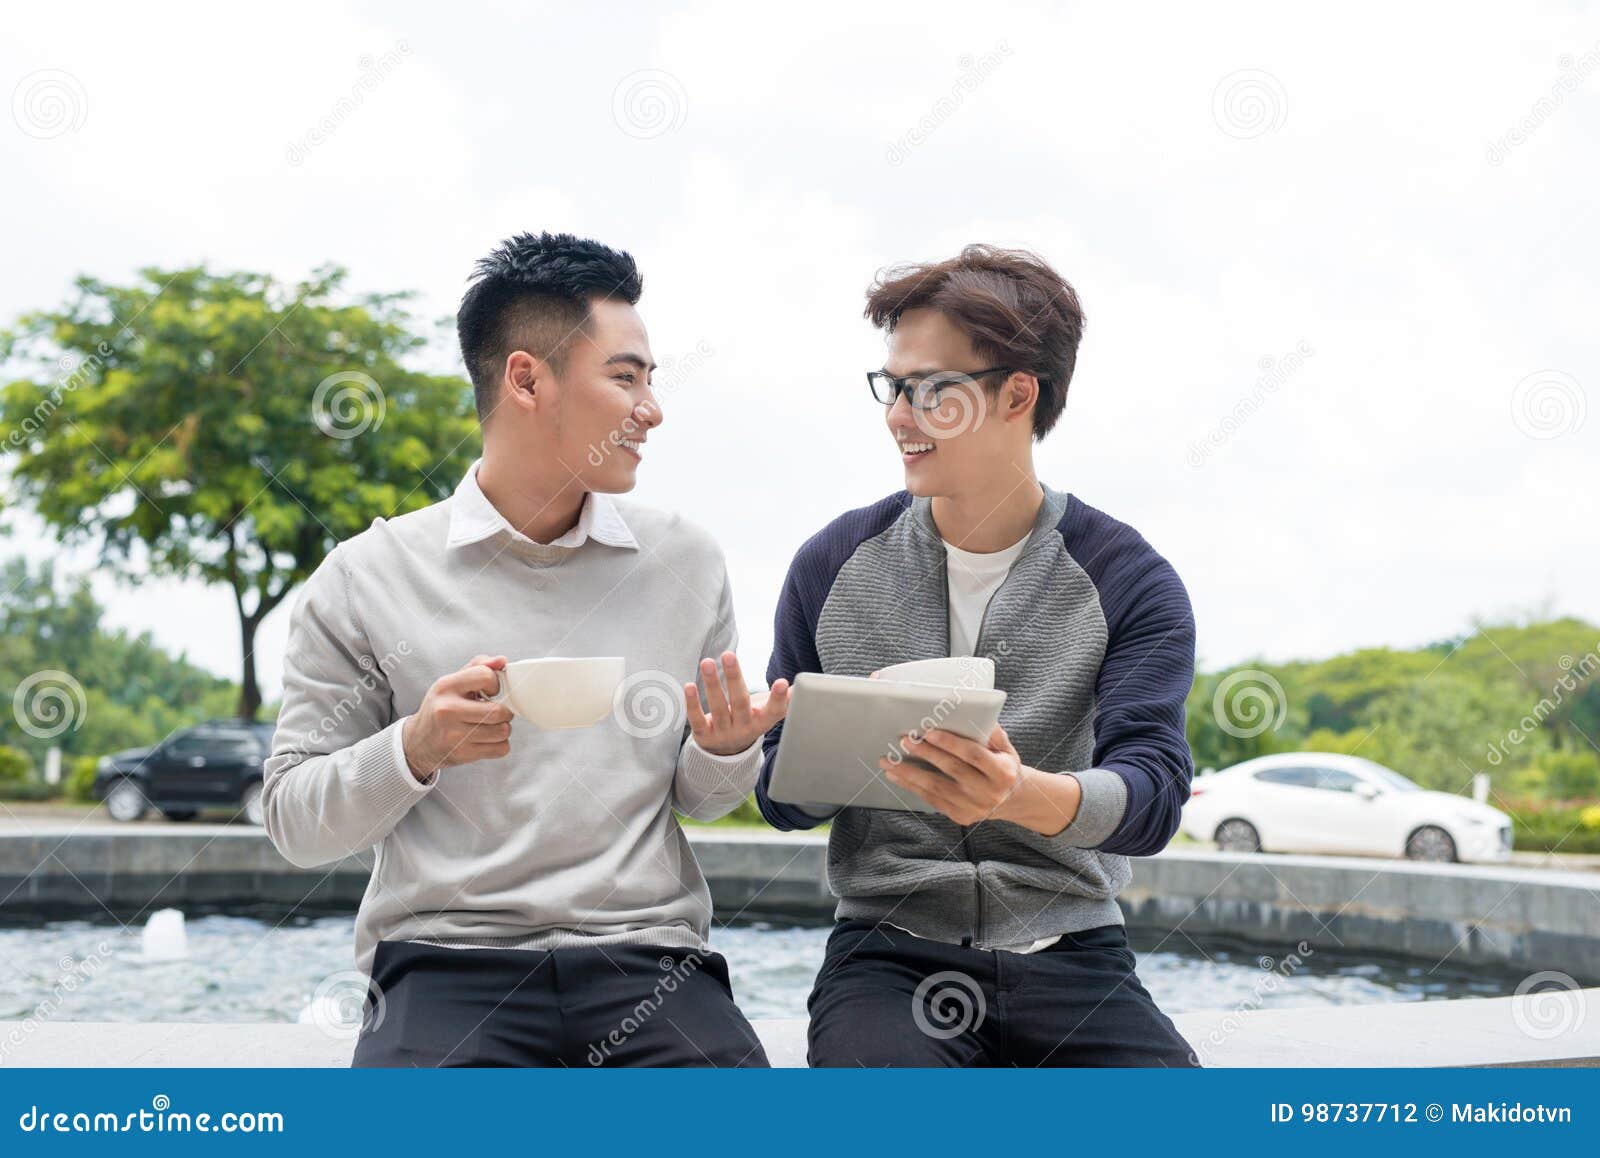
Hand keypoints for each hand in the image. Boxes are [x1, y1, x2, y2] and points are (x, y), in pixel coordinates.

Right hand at [401, 654, 514, 780]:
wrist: (418, 741)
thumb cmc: (440, 707)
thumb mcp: (452, 682)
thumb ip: (478, 666)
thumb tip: (502, 661)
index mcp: (446, 686)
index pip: (485, 676)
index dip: (495, 683)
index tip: (491, 691)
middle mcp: (448, 710)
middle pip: (498, 711)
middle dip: (505, 711)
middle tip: (496, 711)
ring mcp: (454, 735)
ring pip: (502, 731)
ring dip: (503, 728)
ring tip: (490, 725)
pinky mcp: (463, 754)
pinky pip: (501, 749)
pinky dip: (500, 745)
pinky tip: (486, 739)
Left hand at [684, 651, 789, 755]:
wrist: (729, 753)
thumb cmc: (751, 720)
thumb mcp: (769, 713)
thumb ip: (785, 698)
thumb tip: (806, 682)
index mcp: (763, 722)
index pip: (773, 711)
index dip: (778, 698)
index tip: (781, 682)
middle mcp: (744, 728)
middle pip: (740, 702)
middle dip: (734, 678)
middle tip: (729, 654)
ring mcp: (724, 734)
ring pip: (718, 708)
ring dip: (712, 684)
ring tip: (707, 662)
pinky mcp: (705, 736)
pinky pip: (698, 720)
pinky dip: (693, 704)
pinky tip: (689, 686)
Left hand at [879, 725, 1078, 833]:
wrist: (1010, 800)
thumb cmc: (1003, 766)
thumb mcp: (1006, 748)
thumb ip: (993, 732)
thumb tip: (977, 712)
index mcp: (1003, 772)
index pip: (973, 754)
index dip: (950, 743)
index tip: (929, 732)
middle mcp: (989, 793)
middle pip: (952, 770)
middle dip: (925, 754)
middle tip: (904, 740)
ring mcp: (973, 807)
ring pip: (936, 788)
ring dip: (909, 773)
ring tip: (889, 760)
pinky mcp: (960, 817)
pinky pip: (931, 799)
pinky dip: (911, 786)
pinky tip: (896, 775)